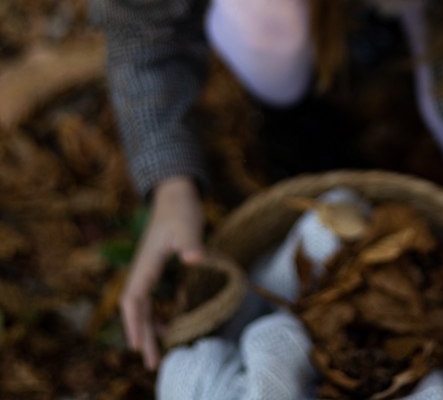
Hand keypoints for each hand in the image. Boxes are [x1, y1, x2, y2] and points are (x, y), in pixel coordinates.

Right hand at [120, 176, 203, 369]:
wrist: (175, 193)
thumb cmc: (181, 209)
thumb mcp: (188, 225)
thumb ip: (191, 242)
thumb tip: (193, 259)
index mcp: (146, 263)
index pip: (134, 299)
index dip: (135, 324)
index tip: (139, 347)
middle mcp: (142, 268)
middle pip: (134, 308)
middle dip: (141, 335)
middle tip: (152, 364)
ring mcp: (146, 268)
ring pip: (139, 305)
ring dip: (145, 327)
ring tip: (156, 351)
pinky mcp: (154, 266)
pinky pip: (147, 297)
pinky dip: (151, 314)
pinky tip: (163, 324)